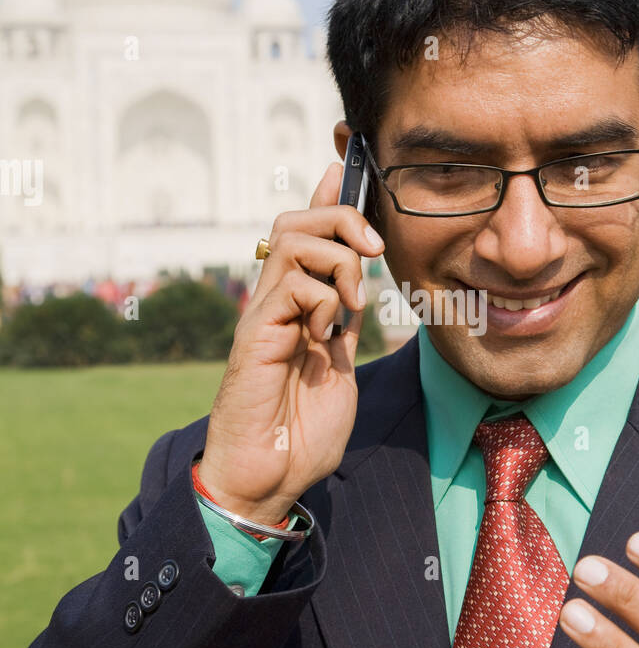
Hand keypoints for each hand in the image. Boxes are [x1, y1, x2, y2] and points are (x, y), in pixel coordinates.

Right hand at [197, 162, 384, 524]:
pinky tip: (324, 337)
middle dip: (342, 219)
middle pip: (295, 221)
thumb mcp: (339, 364)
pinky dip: (323, 300)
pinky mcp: (255, 335)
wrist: (270, 477)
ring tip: (352, 302)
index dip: (326, 197)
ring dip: (339, 259)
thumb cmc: (301, 431)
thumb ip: (342, 322)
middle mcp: (274, 302)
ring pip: (293, 239)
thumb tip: (357, 282)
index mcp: (296, 305)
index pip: (306, 233)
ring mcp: (263, 315)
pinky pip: (293, 285)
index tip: (346, 170)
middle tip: (375, 252)